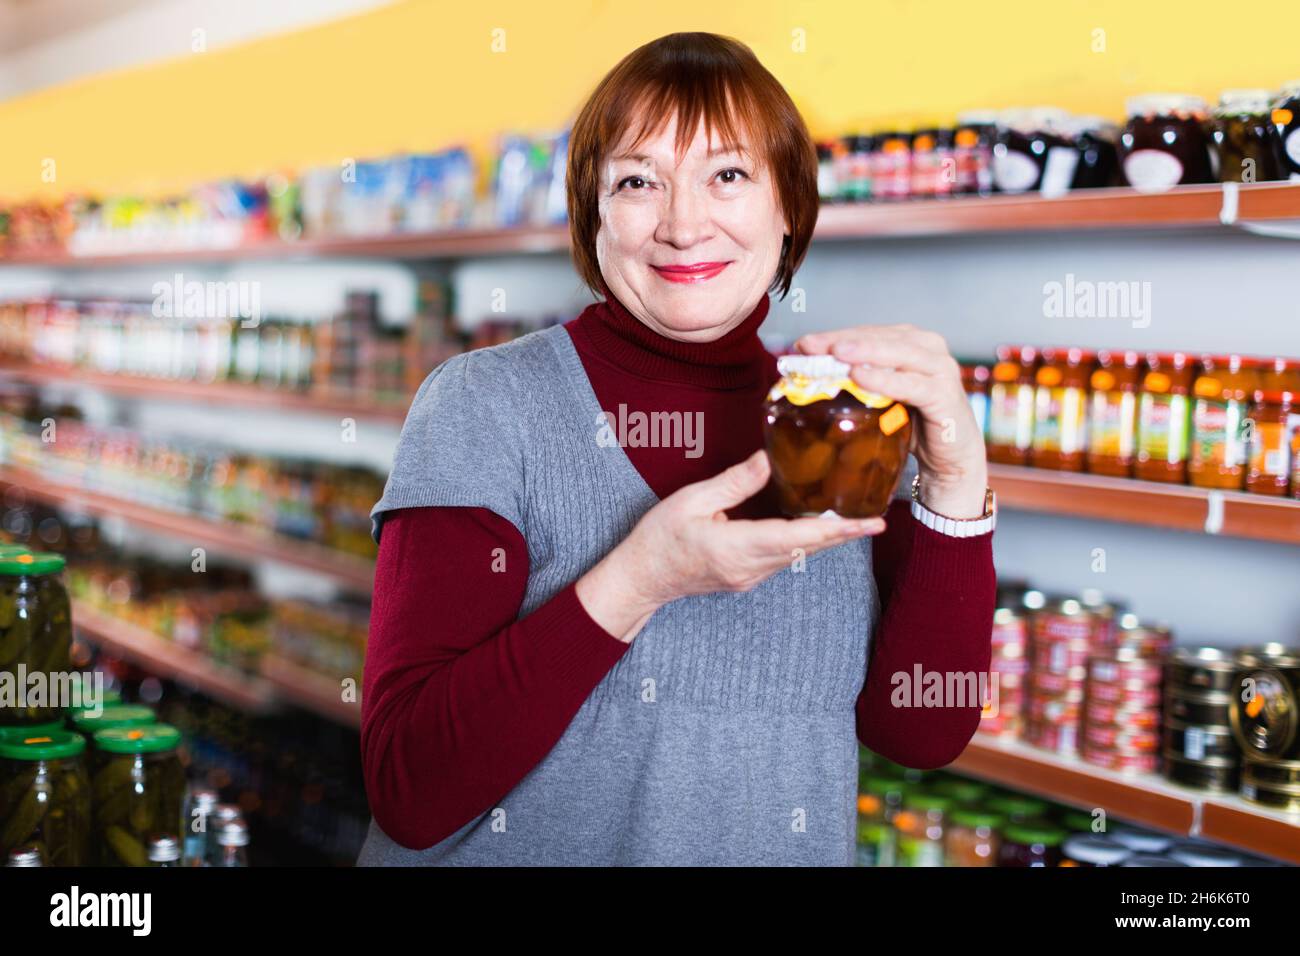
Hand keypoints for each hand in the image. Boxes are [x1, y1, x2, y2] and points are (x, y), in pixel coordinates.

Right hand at [576, 450, 884, 641]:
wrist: (642, 577)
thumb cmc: (660, 537)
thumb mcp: (692, 500)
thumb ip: (734, 481)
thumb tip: (768, 458)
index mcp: (738, 546)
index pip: (799, 538)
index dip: (839, 529)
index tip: (870, 523)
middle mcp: (751, 567)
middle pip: (809, 549)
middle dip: (844, 533)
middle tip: (879, 518)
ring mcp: (751, 576)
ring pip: (799, 555)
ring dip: (827, 538)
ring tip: (856, 518)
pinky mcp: (747, 576)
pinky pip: (785, 557)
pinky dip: (806, 542)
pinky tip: (817, 526)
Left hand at [795, 324, 987, 518]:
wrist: (950, 457)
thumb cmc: (913, 422)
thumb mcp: (880, 395)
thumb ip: (857, 379)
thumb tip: (810, 372)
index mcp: (911, 342)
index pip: (868, 333)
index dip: (835, 335)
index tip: (803, 344)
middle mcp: (929, 348)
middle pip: (880, 338)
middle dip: (843, 341)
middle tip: (812, 345)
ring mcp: (941, 369)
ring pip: (898, 353)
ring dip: (865, 352)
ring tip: (836, 354)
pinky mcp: (945, 394)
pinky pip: (912, 384)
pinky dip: (885, 379)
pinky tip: (861, 377)